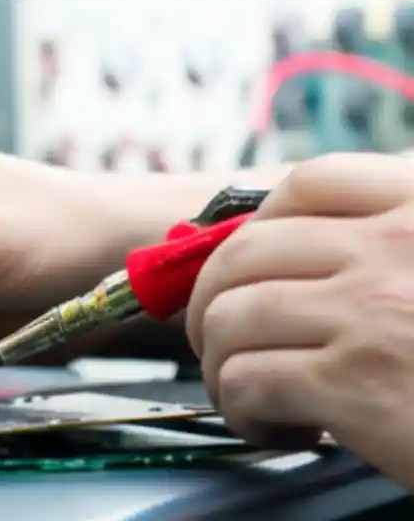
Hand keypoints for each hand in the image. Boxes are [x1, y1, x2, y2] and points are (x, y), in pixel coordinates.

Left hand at [188, 153, 413, 485]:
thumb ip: (396, 243)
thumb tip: (291, 246)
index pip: (312, 182)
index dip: (256, 222)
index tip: (245, 263)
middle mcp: (400, 245)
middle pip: (248, 251)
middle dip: (212, 299)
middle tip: (221, 337)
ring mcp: (376, 310)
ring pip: (233, 316)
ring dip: (221, 360)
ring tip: (249, 390)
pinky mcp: (359, 382)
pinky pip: (248, 379)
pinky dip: (240, 406)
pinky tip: (273, 424)